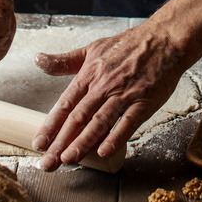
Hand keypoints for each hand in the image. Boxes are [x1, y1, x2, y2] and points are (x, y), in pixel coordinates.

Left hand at [31, 21, 185, 168]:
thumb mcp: (92, 49)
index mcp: (89, 73)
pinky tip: (104, 152)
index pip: (65, 104)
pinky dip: (116, 137)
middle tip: (47, 163)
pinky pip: (128, 122)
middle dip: (60, 142)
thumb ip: (64, 61)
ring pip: (100, 121)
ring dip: (83, 142)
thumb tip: (38, 60)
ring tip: (68, 159)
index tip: (38, 144)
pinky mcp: (144, 102)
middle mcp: (104, 85)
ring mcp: (124, 94)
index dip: (51, 125)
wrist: (163, 39)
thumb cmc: (128, 45)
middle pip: (78, 117)